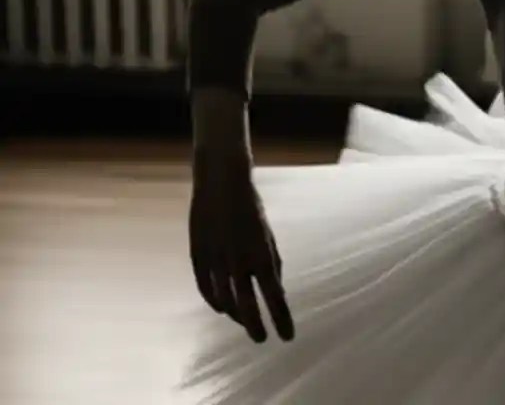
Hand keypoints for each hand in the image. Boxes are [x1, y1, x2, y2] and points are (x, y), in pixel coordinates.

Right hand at [189, 148, 294, 342]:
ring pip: (224, 301)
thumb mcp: (268, 236)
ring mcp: (215, 261)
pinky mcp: (197, 256)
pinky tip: (222, 308)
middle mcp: (238, 262)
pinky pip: (205, 288)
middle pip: (247, 307)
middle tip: (262, 339)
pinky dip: (214, 301)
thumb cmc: (251, 210)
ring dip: (235, 315)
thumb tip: (275, 290)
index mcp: (261, 256)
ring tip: (244, 321)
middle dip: (255, 327)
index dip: (282, 319)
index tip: (287, 337)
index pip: (275, 297)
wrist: (221, 184)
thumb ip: (272, 264)